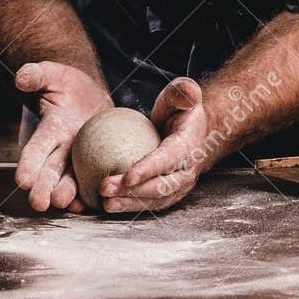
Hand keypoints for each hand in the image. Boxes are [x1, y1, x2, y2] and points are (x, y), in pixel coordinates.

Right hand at [13, 60, 111, 212]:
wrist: (90, 96)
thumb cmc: (68, 85)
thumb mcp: (52, 73)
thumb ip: (36, 74)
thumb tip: (21, 78)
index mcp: (49, 130)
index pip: (35, 148)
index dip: (28, 164)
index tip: (22, 180)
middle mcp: (60, 150)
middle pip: (49, 171)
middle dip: (43, 188)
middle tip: (39, 202)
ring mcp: (77, 160)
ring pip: (69, 180)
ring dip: (66, 193)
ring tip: (64, 202)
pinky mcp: (94, 164)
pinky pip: (90, 182)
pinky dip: (89, 195)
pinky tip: (90, 204)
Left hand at [100, 77, 209, 214]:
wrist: (193, 133)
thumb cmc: (181, 111)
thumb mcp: (184, 94)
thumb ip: (183, 92)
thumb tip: (185, 94)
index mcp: (189, 147)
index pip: (169, 160)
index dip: (149, 169)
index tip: (128, 177)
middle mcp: (186, 172)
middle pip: (160, 187)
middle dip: (133, 192)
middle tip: (105, 188)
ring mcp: (178, 187)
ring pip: (153, 200)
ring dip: (128, 204)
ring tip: (105, 203)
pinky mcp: (166, 194)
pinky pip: (148, 204)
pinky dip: (129, 206)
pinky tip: (106, 205)